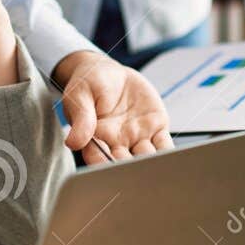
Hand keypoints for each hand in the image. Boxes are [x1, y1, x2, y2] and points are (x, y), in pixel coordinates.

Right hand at [53, 50, 171, 163]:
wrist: (108, 72)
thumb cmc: (89, 83)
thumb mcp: (80, 95)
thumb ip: (81, 118)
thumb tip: (73, 142)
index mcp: (95, 139)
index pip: (98, 159)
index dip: (105, 166)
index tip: (111, 169)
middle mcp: (117, 143)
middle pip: (124, 164)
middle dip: (130, 171)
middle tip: (136, 172)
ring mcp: (137, 137)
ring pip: (146, 158)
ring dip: (151, 165)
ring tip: (155, 168)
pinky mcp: (154, 127)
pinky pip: (163, 144)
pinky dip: (168, 152)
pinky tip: (171, 157)